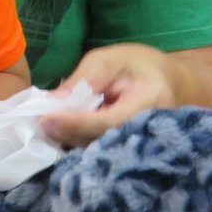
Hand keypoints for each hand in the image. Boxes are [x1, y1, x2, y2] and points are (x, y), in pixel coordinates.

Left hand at [39, 45, 176, 147]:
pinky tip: (61, 134)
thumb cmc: (138, 65)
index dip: (76, 123)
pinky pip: (102, 152)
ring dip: (71, 141)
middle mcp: (151, 131)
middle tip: (41, 125)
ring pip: (100, 151)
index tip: (46, 120)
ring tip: (48, 127)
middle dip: (68, 134)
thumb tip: (53, 101)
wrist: (170, 82)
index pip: (109, 121)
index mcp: (151, 101)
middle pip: (103, 141)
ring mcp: (142, 146)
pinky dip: (79, 143)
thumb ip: (84, 78)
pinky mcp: (130, 152)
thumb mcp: (109, 60)